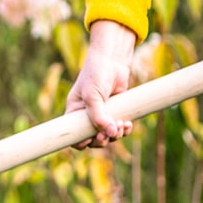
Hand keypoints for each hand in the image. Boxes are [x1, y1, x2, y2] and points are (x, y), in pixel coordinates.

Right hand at [65, 20, 136, 148]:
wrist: (113, 60)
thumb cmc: (96, 74)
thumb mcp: (93, 96)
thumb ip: (99, 116)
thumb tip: (111, 133)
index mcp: (75, 112)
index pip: (74, 136)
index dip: (81, 142)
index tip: (91, 138)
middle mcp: (87, 116)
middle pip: (92, 140)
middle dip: (102, 140)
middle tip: (109, 134)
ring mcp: (102, 114)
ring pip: (107, 135)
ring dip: (116, 134)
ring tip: (122, 125)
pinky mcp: (116, 112)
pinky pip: (119, 128)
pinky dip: (124, 129)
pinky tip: (128, 124)